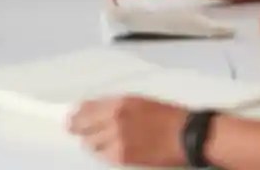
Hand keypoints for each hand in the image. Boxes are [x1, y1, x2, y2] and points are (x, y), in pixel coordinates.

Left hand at [68, 96, 190, 167]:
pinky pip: (102, 156)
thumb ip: (113, 106)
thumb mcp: (138, 102)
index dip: (77, 115)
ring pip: (90, 144)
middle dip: (81, 129)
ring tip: (102, 140)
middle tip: (81, 130)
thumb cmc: (168, 117)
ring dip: (93, 142)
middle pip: (82, 127)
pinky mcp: (122, 156)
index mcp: (119, 103)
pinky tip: (112, 148)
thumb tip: (91, 110)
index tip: (73, 118)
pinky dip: (104, 152)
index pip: (85, 109)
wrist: (186, 135)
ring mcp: (117, 139)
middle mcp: (115, 119)